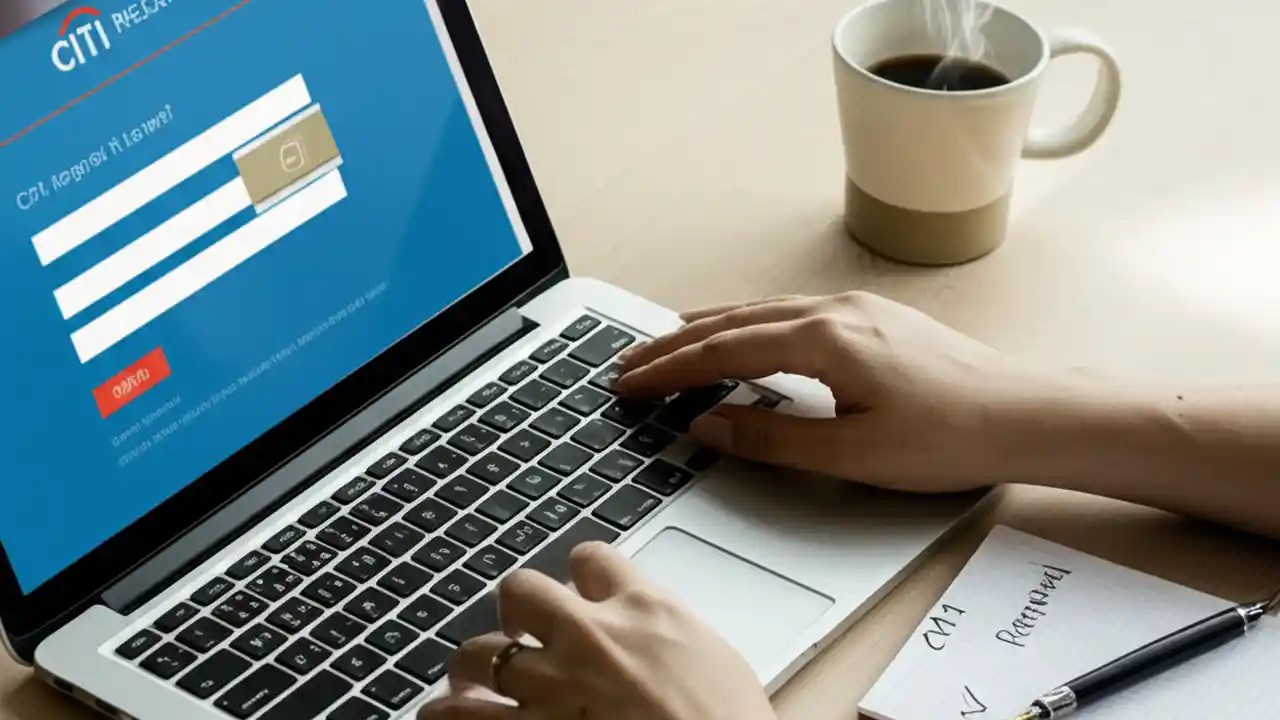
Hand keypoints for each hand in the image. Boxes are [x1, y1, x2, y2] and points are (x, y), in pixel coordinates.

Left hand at [419, 542, 775, 719]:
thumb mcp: (714, 659)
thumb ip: (668, 637)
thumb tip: (652, 639)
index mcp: (645, 610)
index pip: (592, 558)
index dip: (581, 573)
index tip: (579, 586)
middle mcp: (590, 636)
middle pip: (523, 589)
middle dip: (515, 607)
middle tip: (520, 628)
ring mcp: (555, 687)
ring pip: (482, 653)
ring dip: (472, 664)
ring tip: (468, 676)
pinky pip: (468, 716)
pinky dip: (447, 713)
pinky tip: (441, 712)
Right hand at [616, 292, 1067, 491]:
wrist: (1027, 415)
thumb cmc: (952, 436)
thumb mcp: (853, 453)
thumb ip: (772, 438)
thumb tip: (708, 425)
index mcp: (824, 340)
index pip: (722, 352)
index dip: (668, 370)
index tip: (627, 383)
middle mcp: (834, 311)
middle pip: (732, 322)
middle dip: (673, 344)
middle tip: (627, 362)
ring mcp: (856, 308)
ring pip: (760, 310)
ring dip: (708, 327)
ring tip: (667, 341)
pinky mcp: (873, 317)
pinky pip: (789, 310)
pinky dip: (748, 322)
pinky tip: (744, 332)